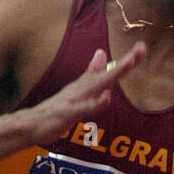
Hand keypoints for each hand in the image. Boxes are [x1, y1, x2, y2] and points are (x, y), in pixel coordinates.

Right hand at [27, 43, 145, 145]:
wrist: (31, 124)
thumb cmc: (55, 109)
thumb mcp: (76, 90)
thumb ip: (90, 74)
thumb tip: (101, 53)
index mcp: (86, 85)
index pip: (109, 71)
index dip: (126, 61)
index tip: (142, 49)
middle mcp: (82, 88)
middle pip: (107, 74)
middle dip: (125, 63)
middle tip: (141, 49)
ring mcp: (75, 99)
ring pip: (98, 85)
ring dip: (113, 74)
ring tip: (129, 63)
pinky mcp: (68, 113)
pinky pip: (84, 108)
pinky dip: (95, 103)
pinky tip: (106, 97)